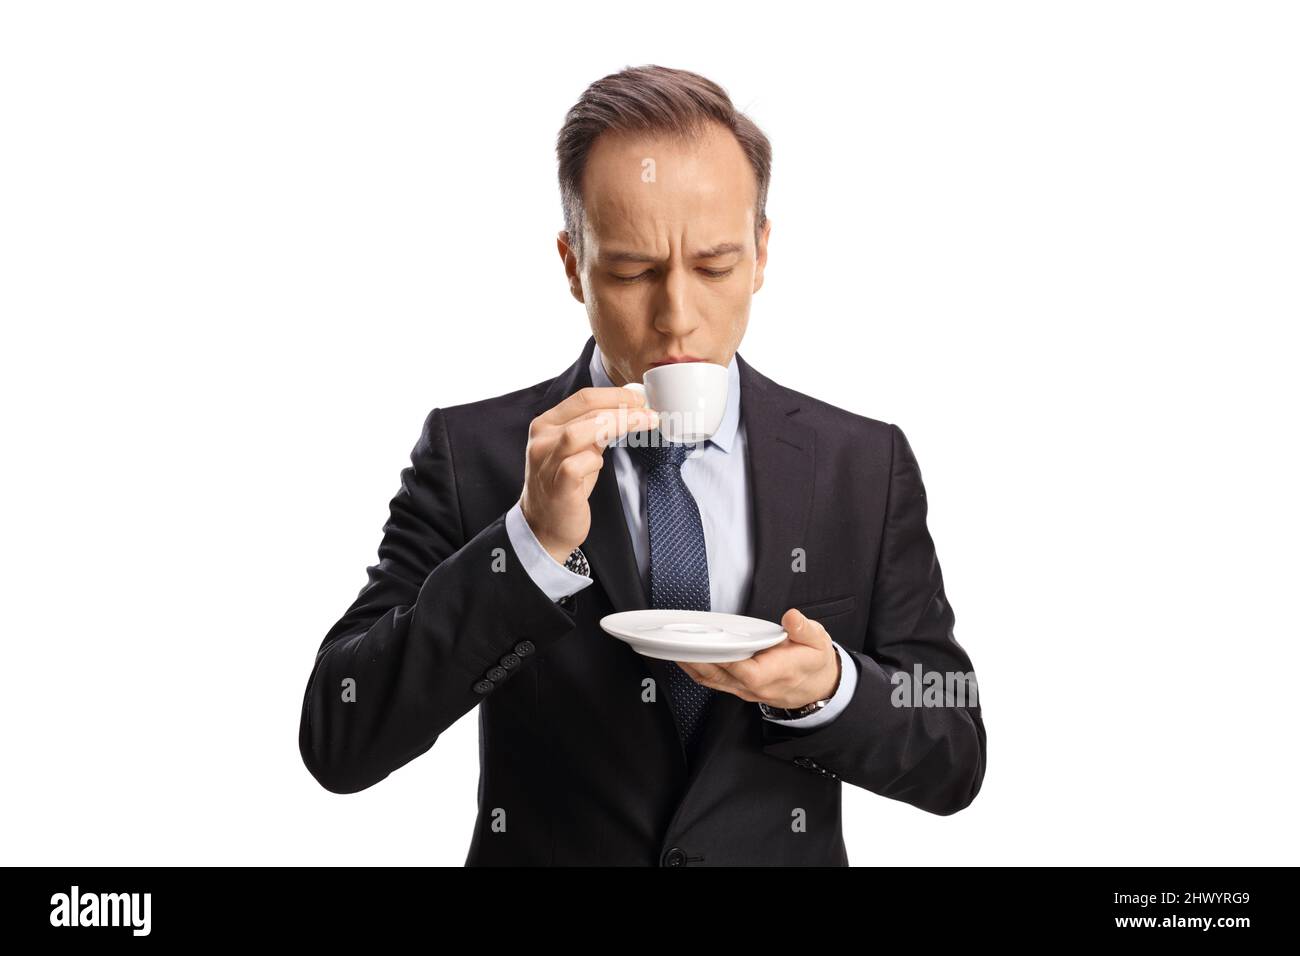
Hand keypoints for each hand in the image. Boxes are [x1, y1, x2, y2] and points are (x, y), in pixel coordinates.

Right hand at [519, 386, 658, 562]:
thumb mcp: (577, 449)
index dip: (615, 395)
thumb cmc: (564, 486)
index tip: (639, 399)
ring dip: (616, 424)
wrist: (544, 525)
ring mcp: (547, 462)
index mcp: (546, 424)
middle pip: (587, 410)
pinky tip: (600, 463)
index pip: (583, 398)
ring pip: (581, 431)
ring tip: (642, 425)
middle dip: (623, 407)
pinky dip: (594, 460)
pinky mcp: (556, 484)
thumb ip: (595, 429)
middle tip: (648, 413)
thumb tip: (628, 408)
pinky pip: (578, 463)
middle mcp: (542, 439)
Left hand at [676, 608, 840, 708]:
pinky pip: (713, 682)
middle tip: (675, 641)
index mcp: (772, 674)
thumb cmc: (814, 663)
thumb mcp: (818, 641)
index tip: (704, 644)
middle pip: (717, 674)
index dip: (722, 658)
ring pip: (711, 680)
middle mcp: (754, 686)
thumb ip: (804, 629)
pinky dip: (697, 670)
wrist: (819, 687)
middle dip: (696, 659)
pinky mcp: (739, 688)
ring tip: (672, 648)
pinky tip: (685, 658)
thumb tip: (792, 617)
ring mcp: (744, 690)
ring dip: (690, 665)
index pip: (741, 669)